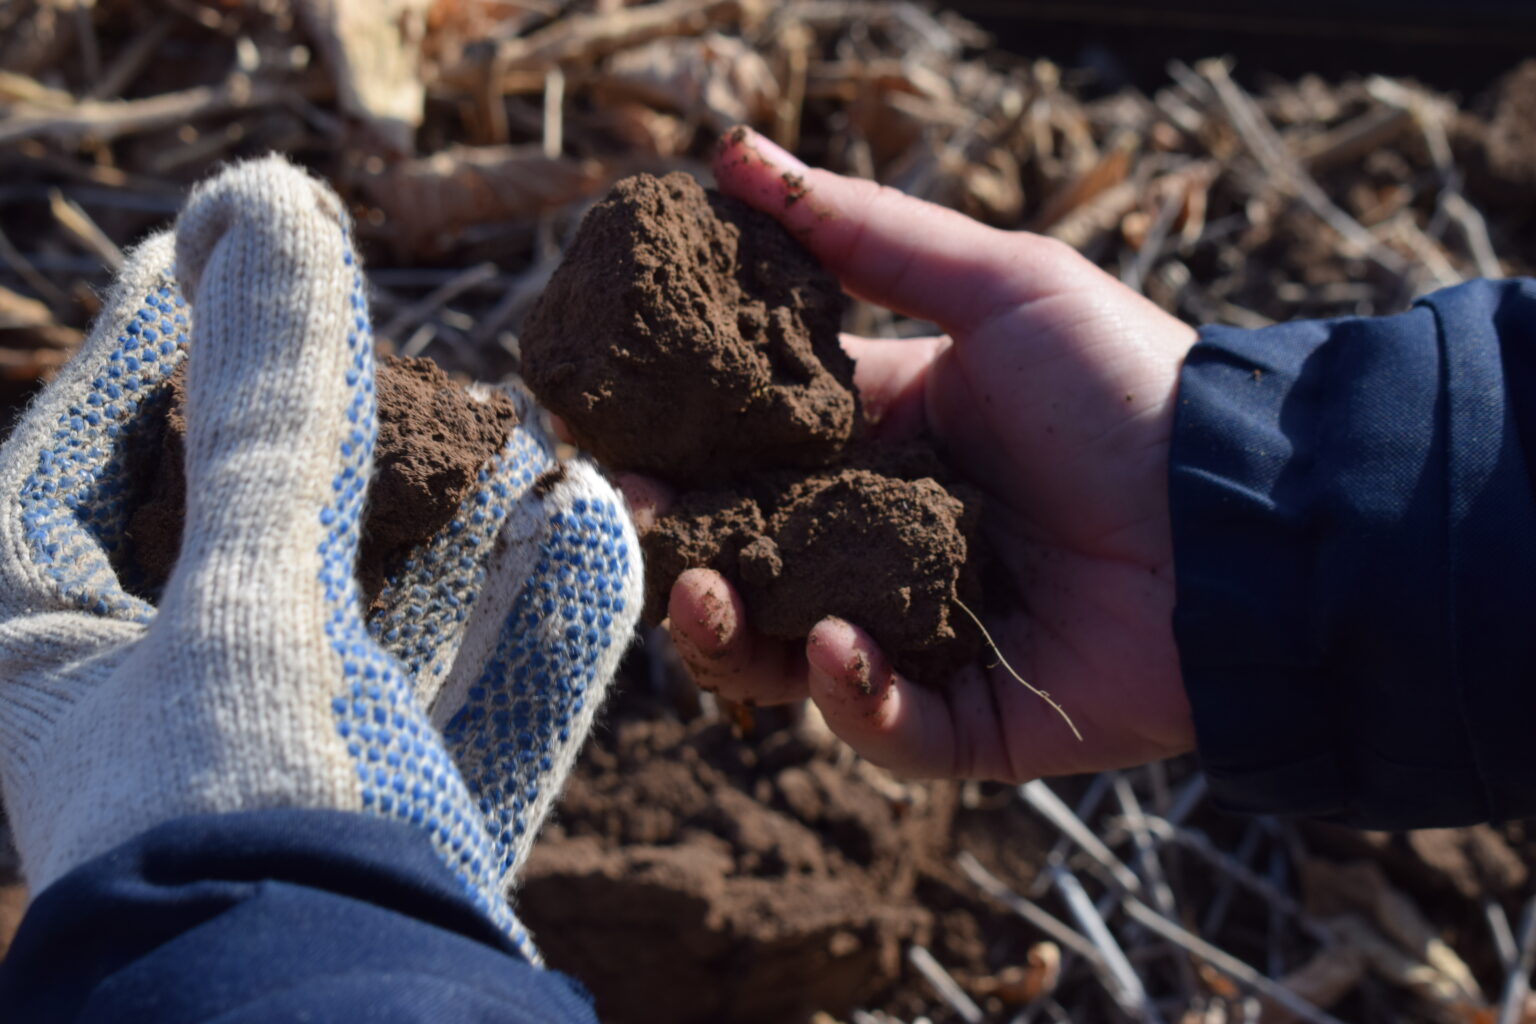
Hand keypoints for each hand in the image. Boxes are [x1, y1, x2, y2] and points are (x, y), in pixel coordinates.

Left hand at [0, 159, 639, 962]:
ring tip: (550, 449)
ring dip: (473, 541)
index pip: (71, 461)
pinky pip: (470, 705)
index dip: (140, 353)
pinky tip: (611, 546)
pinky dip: (537, 629)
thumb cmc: (247, 827)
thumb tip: (267, 210)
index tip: (199, 259)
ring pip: (385, 625)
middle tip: (384, 351)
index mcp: (45, 656)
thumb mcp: (252, 593)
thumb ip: (270, 411)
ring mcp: (288, 780)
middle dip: (337, 446)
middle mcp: (155, 717)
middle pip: (248, 538)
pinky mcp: (395, 831)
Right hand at [649, 128, 1199, 781]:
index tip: (618, 438)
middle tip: (644, 525)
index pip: (759, 459)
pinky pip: (886, 725)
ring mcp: (928, 635)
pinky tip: (840, 648)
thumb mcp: (998, 286)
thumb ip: (864, 234)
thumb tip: (732, 156)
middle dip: (687, 552)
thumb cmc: (1125, 388)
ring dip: (731, 636)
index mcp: (891, 446)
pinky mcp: (974, 719)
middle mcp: (894, 544)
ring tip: (705, 596)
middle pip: (757, 564)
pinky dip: (851, 694)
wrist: (1252, 512)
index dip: (686, 453)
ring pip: (791, 654)